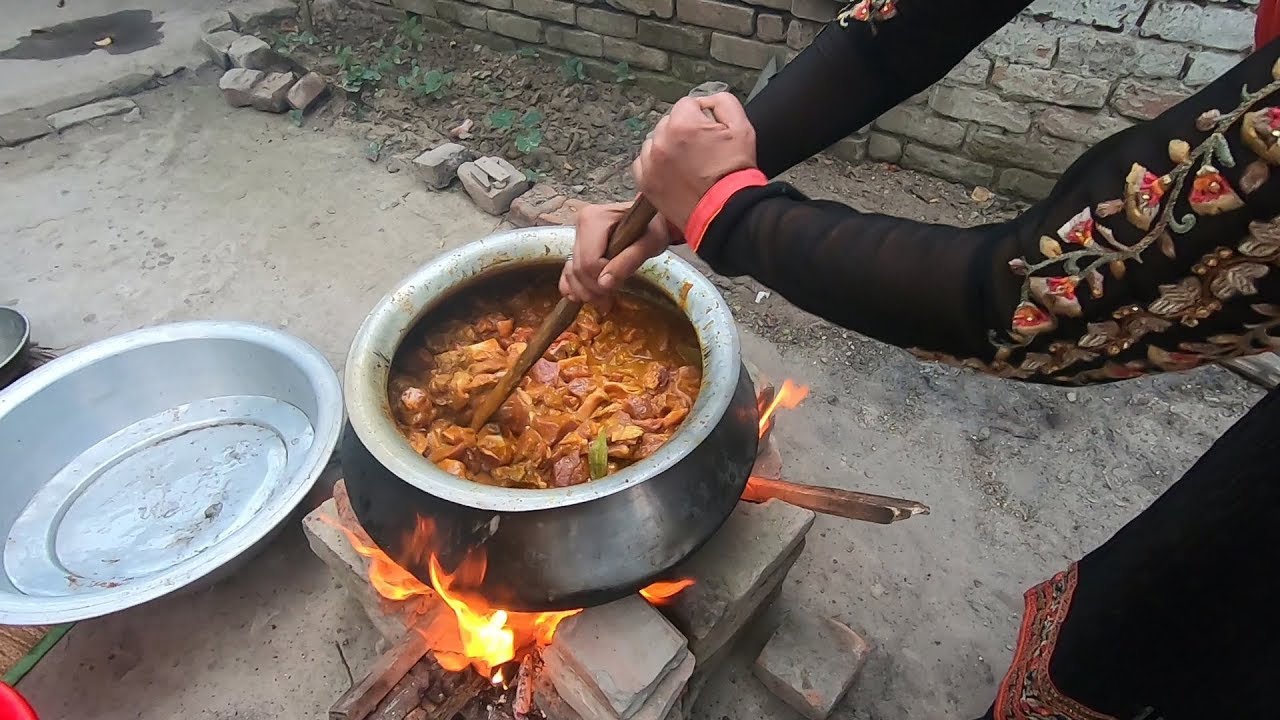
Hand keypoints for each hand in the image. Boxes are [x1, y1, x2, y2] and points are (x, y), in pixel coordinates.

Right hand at [560, 202, 676, 305]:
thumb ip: (627, 262)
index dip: (602, 281)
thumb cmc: (653, 228)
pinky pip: (568, 270)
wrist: (651, 219)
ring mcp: (577, 234)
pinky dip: (574, 285)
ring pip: (572, 272)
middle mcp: (581, 223)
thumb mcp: (649, 244)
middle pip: (578, 269)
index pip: (589, 262)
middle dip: (593, 290)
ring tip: (602, 301)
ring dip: (584, 291)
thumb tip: (603, 284)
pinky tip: (583, 296)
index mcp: (594, 219)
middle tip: (609, 302)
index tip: (618, 285)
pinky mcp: (577, 244)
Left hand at [632, 93, 756, 230]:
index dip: (702, 116)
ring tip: (687, 163)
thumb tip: (707, 101)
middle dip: (683, 131)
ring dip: (668, 146)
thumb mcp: (742, 127)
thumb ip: (723, 102)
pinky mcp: (646, 182)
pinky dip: (655, 164)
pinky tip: (672, 172)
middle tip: (701, 150)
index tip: (710, 132)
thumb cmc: (735, 173)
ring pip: (655, 141)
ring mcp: (651, 163)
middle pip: (669, 122)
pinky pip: (643, 163)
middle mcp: (661, 141)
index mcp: (683, 124)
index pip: (687, 104)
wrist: (726, 212)